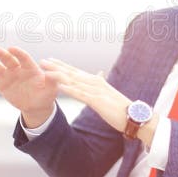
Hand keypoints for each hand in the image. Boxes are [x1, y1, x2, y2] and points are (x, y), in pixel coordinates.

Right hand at [0, 45, 56, 126]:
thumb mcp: (52, 89)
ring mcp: (8, 75)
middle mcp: (17, 68)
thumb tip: (51, 73)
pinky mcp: (0, 83)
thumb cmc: (46, 95)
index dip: (18, 53)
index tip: (11, 48)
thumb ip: (52, 80)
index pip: (23, 57)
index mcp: (30, 68)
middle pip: (7, 59)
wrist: (36, 105)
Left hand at [40, 58, 157, 145]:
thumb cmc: (122, 107)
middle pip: (72, 73)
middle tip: (43, 61)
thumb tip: (99, 74)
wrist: (134, 116)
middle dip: (57, 67)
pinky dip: (70, 89)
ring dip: (59, 76)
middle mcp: (95, 83)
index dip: (63, 65)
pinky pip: (80, 94)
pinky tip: (60, 86)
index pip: (76, 71)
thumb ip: (102, 83)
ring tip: (46, 71)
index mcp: (97, 81)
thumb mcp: (109, 93)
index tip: (51, 60)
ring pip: (74, 81)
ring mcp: (96, 91)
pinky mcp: (97, 101)